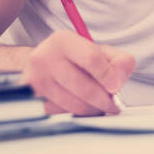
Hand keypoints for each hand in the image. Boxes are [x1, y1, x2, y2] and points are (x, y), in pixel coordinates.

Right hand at [20, 31, 135, 115]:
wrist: (41, 64)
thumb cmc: (74, 58)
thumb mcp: (99, 51)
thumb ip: (119, 61)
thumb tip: (119, 79)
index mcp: (63, 40)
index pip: (91, 58)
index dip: (108, 76)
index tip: (116, 88)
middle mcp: (45, 58)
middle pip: (83, 87)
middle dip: (104, 100)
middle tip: (113, 104)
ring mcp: (37, 80)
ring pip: (74, 104)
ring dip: (93, 109)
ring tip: (100, 106)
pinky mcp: (34, 99)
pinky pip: (63, 113)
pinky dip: (78, 113)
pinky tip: (83, 106)